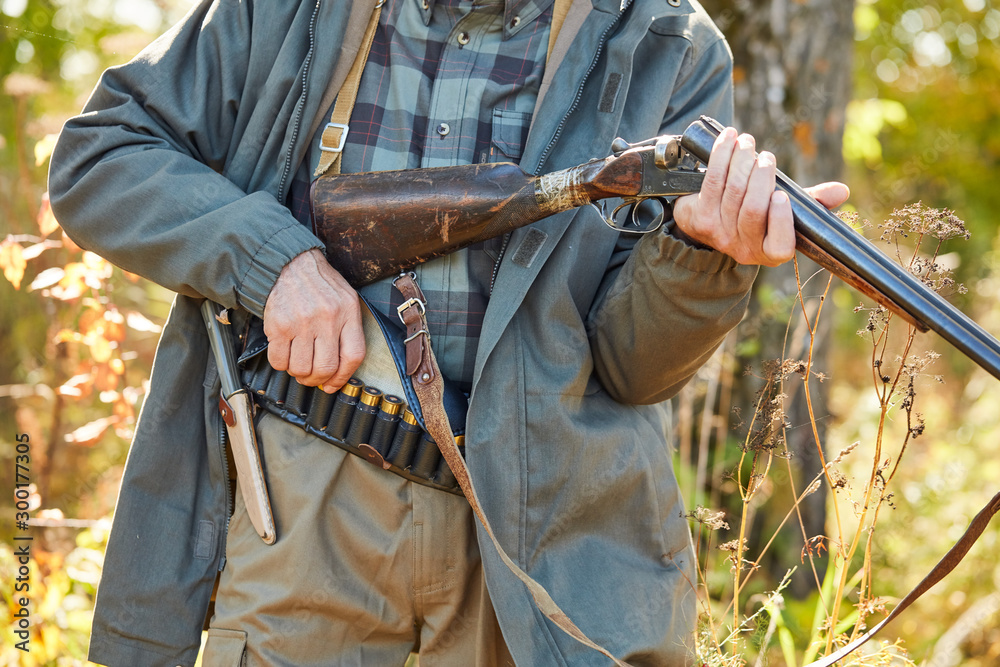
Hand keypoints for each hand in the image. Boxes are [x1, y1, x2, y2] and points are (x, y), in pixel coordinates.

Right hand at [263, 249, 364, 392]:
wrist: (290, 262)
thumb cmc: (319, 283)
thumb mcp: (346, 299)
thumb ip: (347, 330)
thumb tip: (339, 369)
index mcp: (348, 312)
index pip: (353, 356)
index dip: (344, 377)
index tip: (334, 384)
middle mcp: (327, 318)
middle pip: (326, 368)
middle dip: (317, 380)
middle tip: (311, 377)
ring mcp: (302, 322)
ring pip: (301, 369)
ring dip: (297, 373)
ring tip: (297, 362)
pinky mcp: (279, 325)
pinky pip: (279, 361)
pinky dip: (280, 363)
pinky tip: (283, 353)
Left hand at [671, 127, 849, 266]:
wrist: (708, 220)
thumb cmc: (756, 213)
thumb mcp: (785, 211)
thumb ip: (811, 202)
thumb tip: (842, 191)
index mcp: (771, 252)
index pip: (779, 247)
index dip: (780, 220)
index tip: (782, 194)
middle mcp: (745, 249)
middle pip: (753, 212)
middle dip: (760, 178)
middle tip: (766, 157)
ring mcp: (720, 235)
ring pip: (733, 193)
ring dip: (740, 161)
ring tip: (748, 142)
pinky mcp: (701, 218)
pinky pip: (713, 182)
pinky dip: (721, 156)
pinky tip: (729, 139)